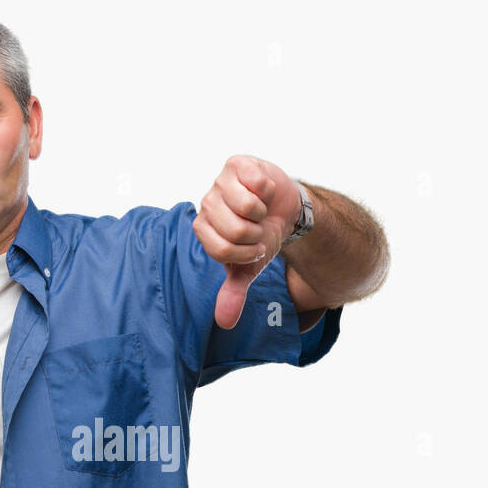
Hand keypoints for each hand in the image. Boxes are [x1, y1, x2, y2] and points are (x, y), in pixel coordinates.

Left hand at [192, 155, 301, 328]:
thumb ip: (234, 292)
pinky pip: (257, 182)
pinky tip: (264, 191)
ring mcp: (220, 181)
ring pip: (246, 206)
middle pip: (234, 229)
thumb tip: (224, 323)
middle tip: (259, 229)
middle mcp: (207, 204)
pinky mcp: (237, 164)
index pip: (221, 249)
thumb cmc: (262, 237)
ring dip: (263, 212)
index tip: (254, 248)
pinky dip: (269, 191)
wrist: (283, 210)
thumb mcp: (249, 268)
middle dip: (257, 234)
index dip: (246, 252)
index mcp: (203, 229)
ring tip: (261, 210)